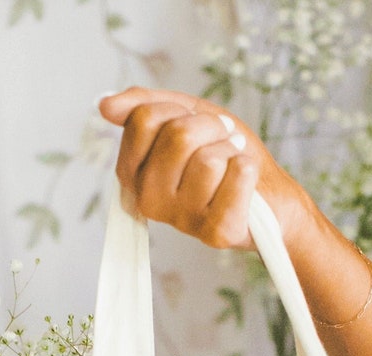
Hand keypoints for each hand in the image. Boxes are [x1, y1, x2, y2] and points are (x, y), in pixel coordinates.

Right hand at [97, 87, 311, 251]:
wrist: (269, 196)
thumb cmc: (224, 154)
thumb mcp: (186, 117)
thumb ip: (145, 106)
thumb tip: (103, 105)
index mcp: (134, 174)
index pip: (143, 119)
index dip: (178, 110)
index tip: (194, 123)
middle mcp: (150, 201)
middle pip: (177, 135)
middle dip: (210, 127)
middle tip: (221, 141)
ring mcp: (181, 221)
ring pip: (208, 158)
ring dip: (230, 149)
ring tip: (232, 163)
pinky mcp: (214, 233)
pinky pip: (236, 174)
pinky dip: (248, 168)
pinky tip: (245, 185)